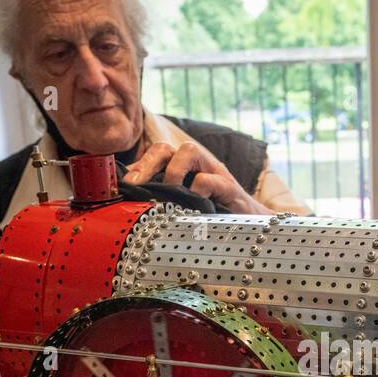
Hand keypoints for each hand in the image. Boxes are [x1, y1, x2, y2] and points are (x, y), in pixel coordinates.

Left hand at [123, 141, 266, 213]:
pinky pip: (210, 178)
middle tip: (137, 185)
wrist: (253, 229)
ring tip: (169, 191)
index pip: (153, 156)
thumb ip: (162, 203)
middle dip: (147, 164)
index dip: (137, 167)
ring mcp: (214, 173)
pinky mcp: (230, 188)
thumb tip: (131, 206)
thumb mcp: (184, 210)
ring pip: (189, 150)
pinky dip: (198, 188)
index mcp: (181, 170)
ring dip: (173, 170)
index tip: (125, 186)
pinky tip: (194, 204)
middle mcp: (196, 166)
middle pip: (165, 147)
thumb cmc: (214, 219)